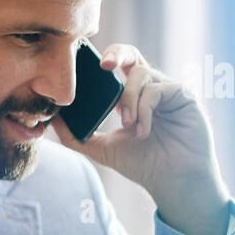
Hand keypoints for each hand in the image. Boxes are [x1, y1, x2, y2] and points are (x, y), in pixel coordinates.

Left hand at [50, 43, 225, 209]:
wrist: (173, 181)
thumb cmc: (143, 164)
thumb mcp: (102, 149)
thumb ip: (76, 136)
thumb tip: (51, 121)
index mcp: (131, 95)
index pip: (116, 67)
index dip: (102, 60)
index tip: (84, 66)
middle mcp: (150, 87)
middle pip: (132, 54)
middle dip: (116, 53)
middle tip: (103, 65)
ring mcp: (167, 89)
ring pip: (141, 74)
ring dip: (128, 100)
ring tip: (128, 126)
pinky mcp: (183, 95)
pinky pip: (156, 90)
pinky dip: (144, 110)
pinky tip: (143, 131)